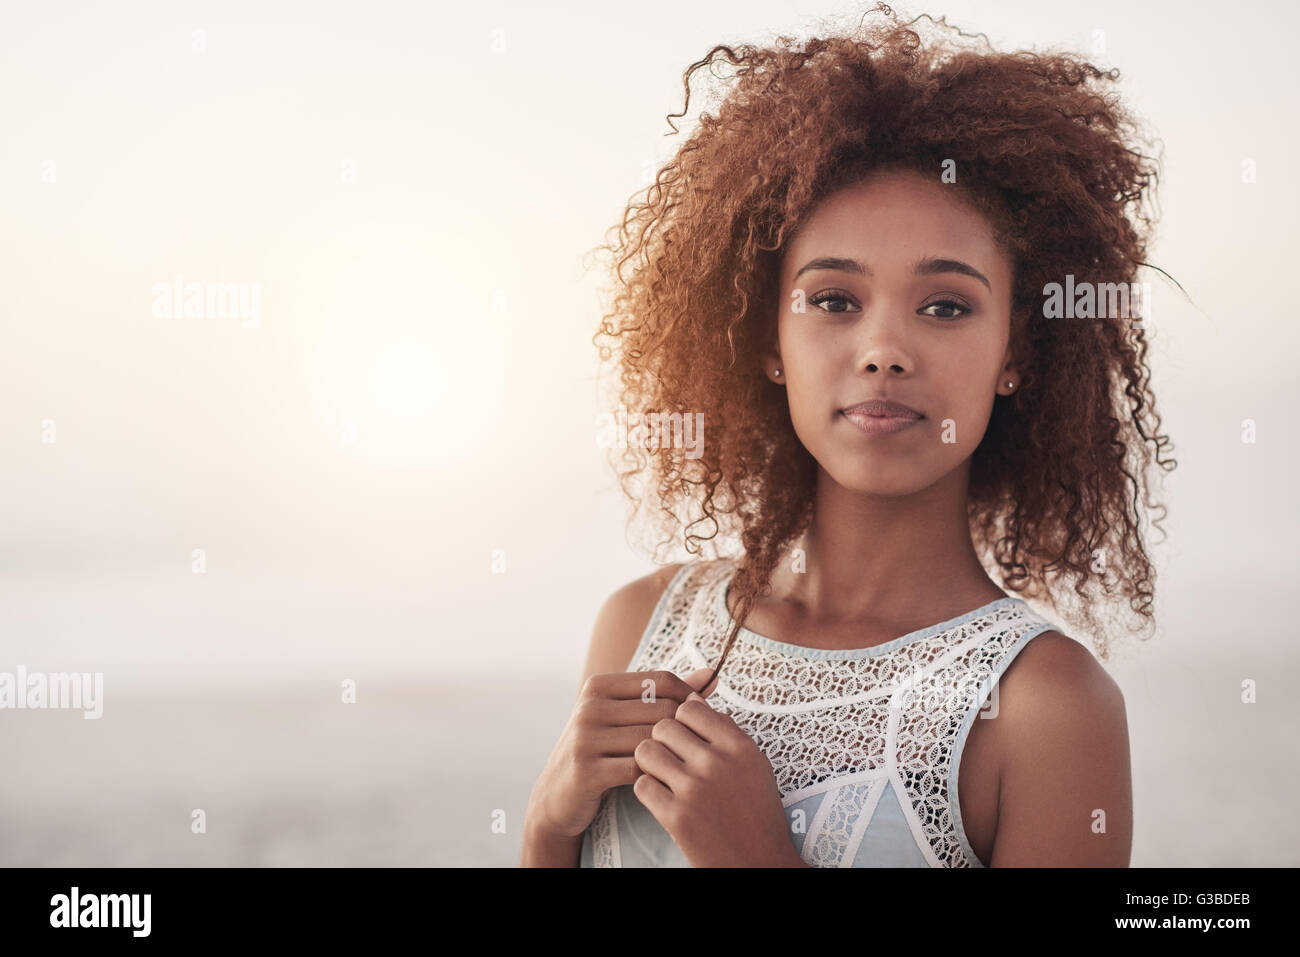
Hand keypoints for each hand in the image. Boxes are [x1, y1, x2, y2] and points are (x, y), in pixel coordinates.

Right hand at [527, 670, 699, 838]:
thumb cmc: (601, 751)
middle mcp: (589, 707)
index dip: (688, 697)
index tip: (700, 718)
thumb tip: (711, 674)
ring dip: (672, 753)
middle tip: (699, 747)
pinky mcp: (587, 770)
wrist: (557, 795)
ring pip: (652, 739)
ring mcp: (585, 738)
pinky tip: (664, 781)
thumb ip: (666, 694)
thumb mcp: (625, 717)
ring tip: (684, 764)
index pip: (660, 680)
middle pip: (661, 709)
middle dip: (685, 729)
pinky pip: (638, 768)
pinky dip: (657, 774)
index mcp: (598, 685)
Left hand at [632, 668, 804, 866]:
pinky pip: (641, 785)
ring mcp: (695, 789)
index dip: (680, 720)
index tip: (684, 737)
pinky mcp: (676, 816)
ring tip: (662, 776)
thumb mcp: (754, 765)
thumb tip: (693, 699)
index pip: (689, 708)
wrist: (760, 863)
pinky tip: (661, 799)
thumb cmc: (757, 814)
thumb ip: (725, 731)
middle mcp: (716, 762)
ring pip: (646, 751)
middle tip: (670, 759)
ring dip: (649, 763)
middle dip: (662, 741)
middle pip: (664, 726)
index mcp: (738, 746)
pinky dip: (647, 792)